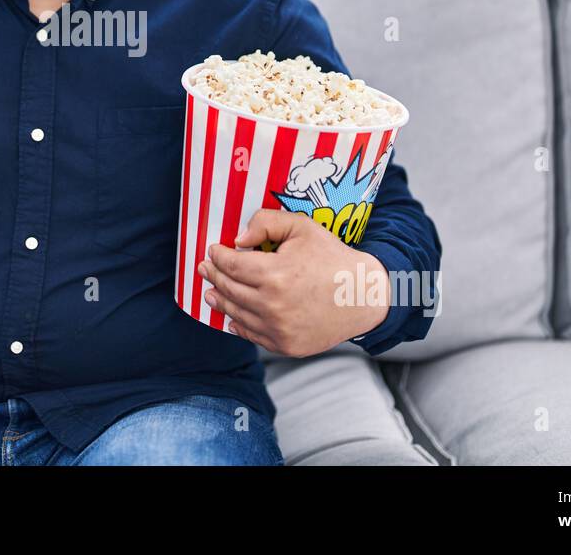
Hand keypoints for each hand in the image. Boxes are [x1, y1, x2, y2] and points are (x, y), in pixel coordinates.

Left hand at [196, 208, 390, 357]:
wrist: (365, 295)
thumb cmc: (333, 258)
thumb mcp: (303, 228)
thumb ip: (267, 223)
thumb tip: (238, 239)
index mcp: (275, 274)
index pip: (231, 265)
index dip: (218, 256)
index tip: (213, 251)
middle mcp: (273, 305)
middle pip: (229, 290)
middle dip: (214, 276)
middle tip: (205, 269)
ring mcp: (279, 330)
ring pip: (236, 314)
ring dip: (220, 301)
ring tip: (211, 293)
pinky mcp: (286, 346)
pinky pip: (253, 335)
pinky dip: (239, 325)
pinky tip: (232, 317)